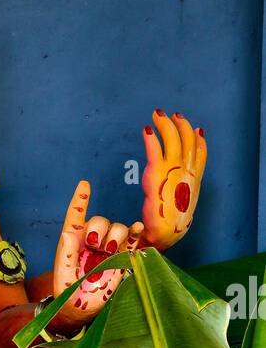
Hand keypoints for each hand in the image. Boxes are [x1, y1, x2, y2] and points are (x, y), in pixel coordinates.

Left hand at [51, 182, 138, 328]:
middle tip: (97, 245)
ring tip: (110, 250)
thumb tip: (69, 233)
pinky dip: (136, 231)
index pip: (76, 216)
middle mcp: (92, 241)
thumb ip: (66, 254)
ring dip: (116, 234)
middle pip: (100, 221)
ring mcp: (108, 248)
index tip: (84, 184)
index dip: (80, 200)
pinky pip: (132, 239)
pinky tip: (138, 229)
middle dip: (100, 228)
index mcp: (73, 241)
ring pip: (117, 228)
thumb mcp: (63, 275)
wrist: (83, 310)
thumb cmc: (68, 292)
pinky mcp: (122, 257)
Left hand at [140, 110, 206, 250]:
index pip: (201, 152)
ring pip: (173, 139)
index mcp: (194, 178)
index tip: (196, 128)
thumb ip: (182, 187)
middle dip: (181, 124)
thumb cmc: (170, 222)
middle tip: (172, 115)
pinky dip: (151, 138)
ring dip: (165, 124)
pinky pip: (155, 149)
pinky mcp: (157, 173)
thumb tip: (182, 180)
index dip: (198, 138)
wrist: (164, 233)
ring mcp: (173, 171)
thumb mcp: (182, 201)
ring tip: (156, 115)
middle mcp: (186, 171)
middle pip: (188, 140)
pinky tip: (146, 130)